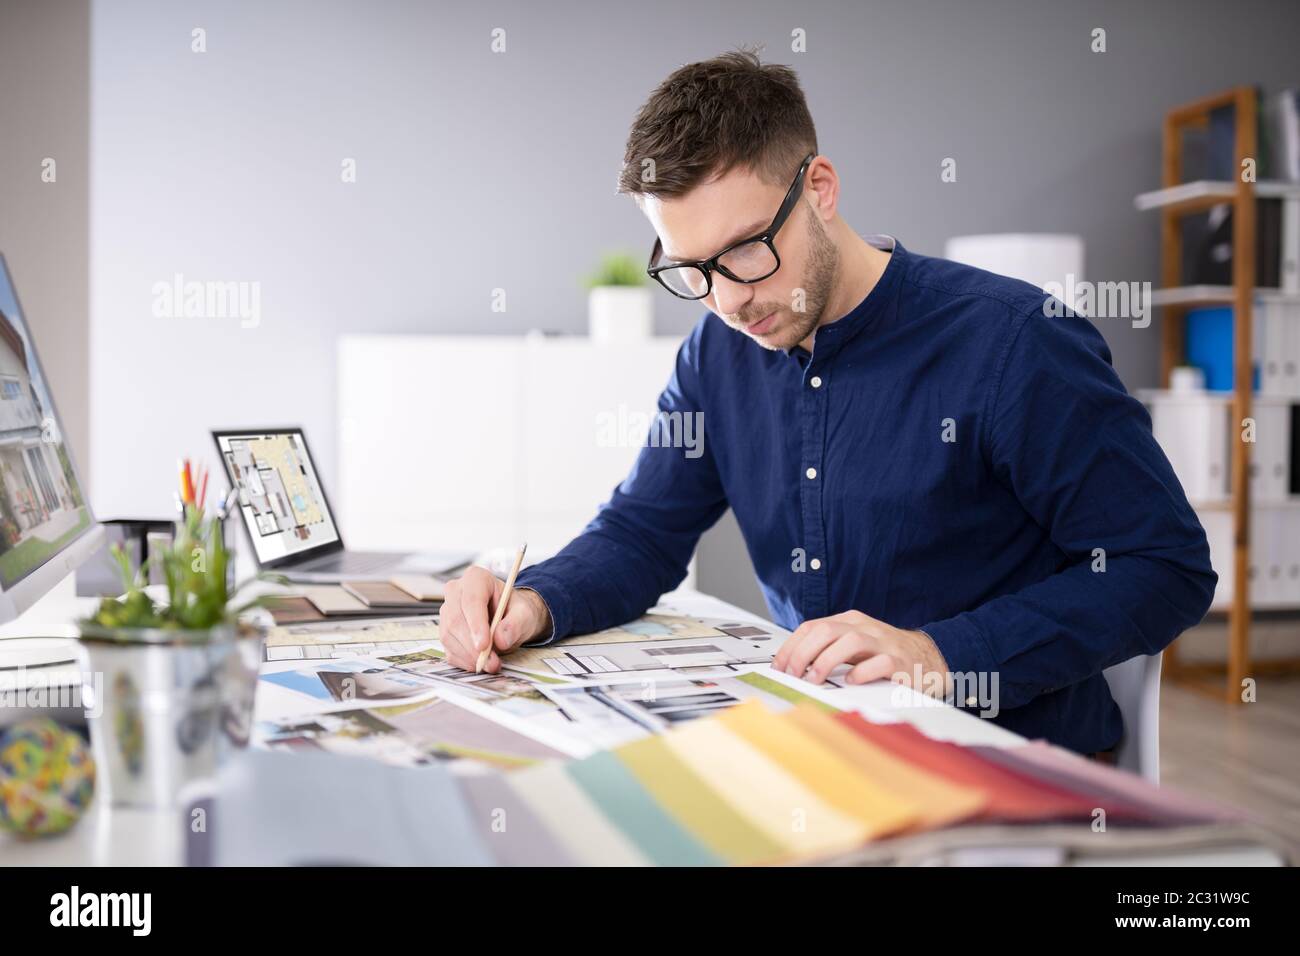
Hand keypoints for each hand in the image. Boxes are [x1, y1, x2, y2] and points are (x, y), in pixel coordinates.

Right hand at [438, 566, 551, 672]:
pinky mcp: (445, 630)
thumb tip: (500, 639)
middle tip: (491, 662)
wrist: (509, 618)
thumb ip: (515, 624)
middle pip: (456, 619)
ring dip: (468, 656)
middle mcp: (456, 591)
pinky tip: (480, 663)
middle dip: (472, 646)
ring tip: (490, 664)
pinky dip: (464, 660)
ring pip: (449, 635)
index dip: (476, 624)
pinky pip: (449, 648)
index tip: (484, 645)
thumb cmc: (515, 610)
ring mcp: (447, 611)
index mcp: (477, 578)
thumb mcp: (525, 614)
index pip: (471, 600)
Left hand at [772, 610, 949, 697]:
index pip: (812, 626)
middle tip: (792, 675)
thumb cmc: (884, 654)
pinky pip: (880, 662)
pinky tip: (850, 681)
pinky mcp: (901, 662)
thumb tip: (790, 665)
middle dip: (803, 654)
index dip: (791, 647)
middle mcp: (865, 628)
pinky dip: (862, 672)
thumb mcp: (853, 646)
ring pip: (851, 641)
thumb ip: (827, 649)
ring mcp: (884, 643)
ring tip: (815, 679)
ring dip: (826, 661)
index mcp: (850, 622)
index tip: (779, 666)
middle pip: (826, 631)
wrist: (929, 658)